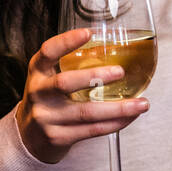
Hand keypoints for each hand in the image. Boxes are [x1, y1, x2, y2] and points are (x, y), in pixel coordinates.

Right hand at [14, 27, 149, 163]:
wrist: (29, 137)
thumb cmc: (49, 100)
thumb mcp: (49, 78)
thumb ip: (71, 65)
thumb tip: (116, 48)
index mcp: (38, 72)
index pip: (48, 52)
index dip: (66, 41)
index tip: (88, 33)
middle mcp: (38, 93)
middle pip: (64, 82)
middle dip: (94, 76)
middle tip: (120, 71)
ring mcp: (46, 117)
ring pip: (86, 112)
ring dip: (118, 108)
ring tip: (142, 104)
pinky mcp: (58, 137)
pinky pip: (91, 130)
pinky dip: (115, 123)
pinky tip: (130, 117)